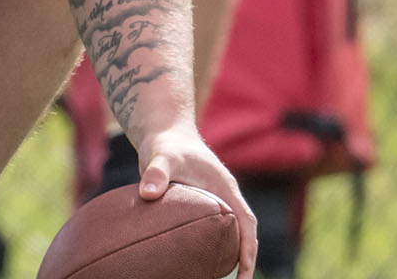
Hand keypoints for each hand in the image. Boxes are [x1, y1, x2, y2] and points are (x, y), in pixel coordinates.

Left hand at [135, 123, 257, 278]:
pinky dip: (212, 247)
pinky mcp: (200, 206)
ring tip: (221, 278)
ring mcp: (214, 202)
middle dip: (244, 257)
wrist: (164, 132)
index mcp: (224, 187)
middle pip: (243, 231)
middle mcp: (224, 196)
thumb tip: (148, 194)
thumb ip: (156, 172)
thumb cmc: (166, 143)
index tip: (245, 267)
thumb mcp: (161, 154)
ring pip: (229, 232)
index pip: (246, 220)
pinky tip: (198, 264)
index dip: (248, 244)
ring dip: (230, 254)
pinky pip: (211, 231)